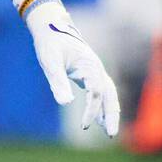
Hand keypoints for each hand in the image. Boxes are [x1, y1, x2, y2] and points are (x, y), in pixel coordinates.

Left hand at [26, 0, 119, 136]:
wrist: (50, 27)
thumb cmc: (50, 43)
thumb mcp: (50, 62)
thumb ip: (58, 82)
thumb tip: (66, 103)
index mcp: (89, 66)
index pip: (96, 93)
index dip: (91, 110)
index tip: (84, 126)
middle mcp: (96, 68)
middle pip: (109, 94)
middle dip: (111, 114)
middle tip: (111, 134)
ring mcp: (95, 71)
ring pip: (108, 94)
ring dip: (109, 111)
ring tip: (109, 131)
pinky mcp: (90, 73)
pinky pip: (101, 92)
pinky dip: (102, 105)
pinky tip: (98, 119)